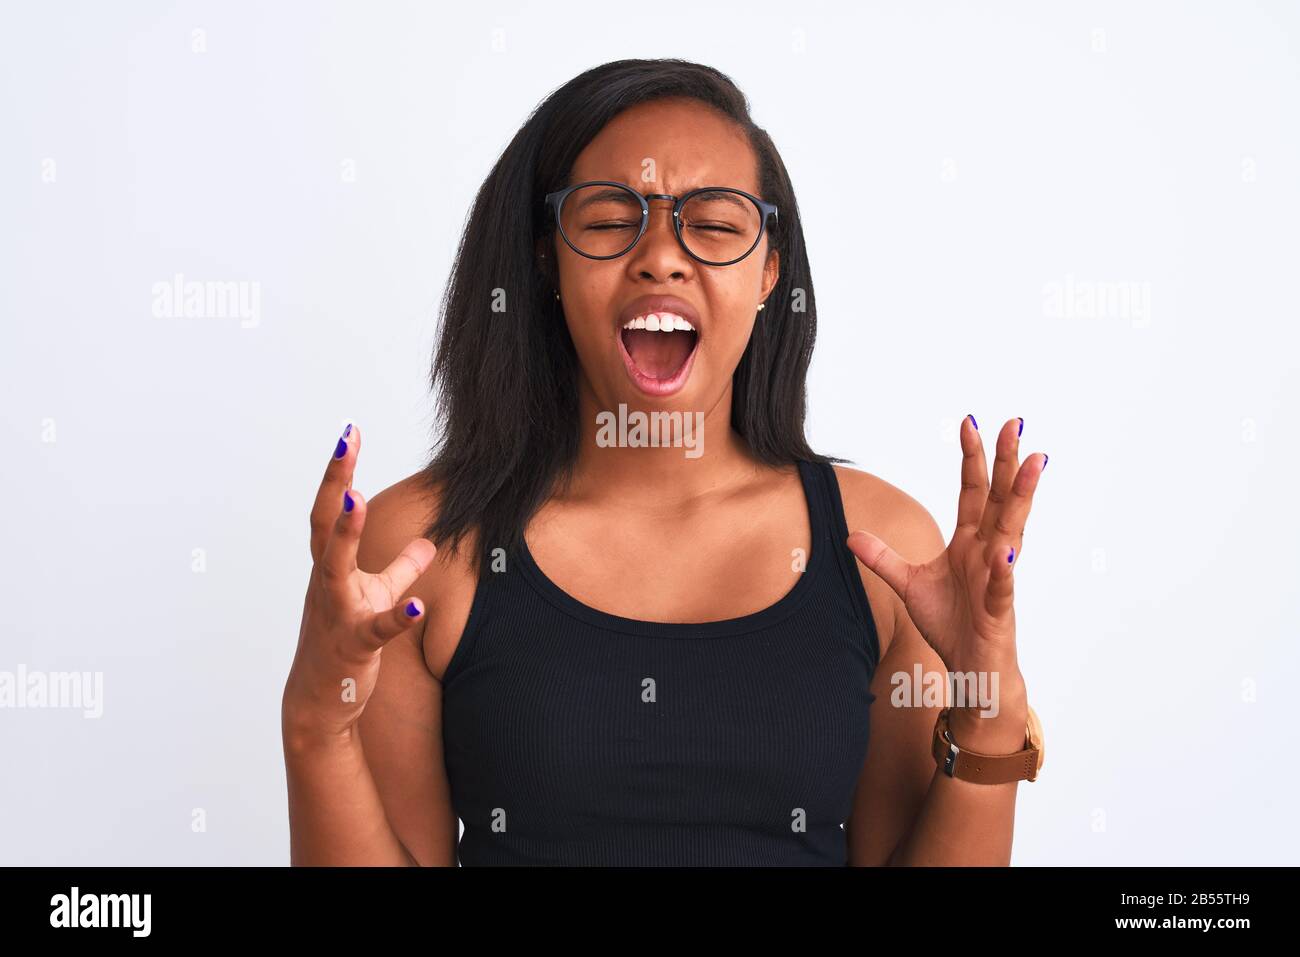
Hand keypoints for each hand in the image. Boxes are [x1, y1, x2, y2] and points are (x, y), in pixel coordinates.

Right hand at [281, 423, 436, 744]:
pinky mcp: (354, 645)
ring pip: (336, 569)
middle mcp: (326, 583)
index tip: (350, 433)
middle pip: (324, 524)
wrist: (320, 701)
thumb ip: (399, 568)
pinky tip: (416, 605)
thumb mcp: (375, 598)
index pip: (332, 511)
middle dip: (335, 482)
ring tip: (356, 501)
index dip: (340, 473)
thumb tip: (428, 542)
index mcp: (331, 567)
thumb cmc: (344, 641)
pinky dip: (396, 616)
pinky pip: (376, 628)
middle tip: (346, 442)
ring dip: (345, 534)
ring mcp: (336, 612)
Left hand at [847, 416, 1046, 725]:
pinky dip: (1002, 569)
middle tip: (1014, 423)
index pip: (973, 491)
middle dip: (1007, 461)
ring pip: (1012, 530)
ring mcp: (998, 576)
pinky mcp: (998, 607)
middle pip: (1000, 498)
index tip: (970, 422)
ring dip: (1023, 497)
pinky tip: (1004, 550)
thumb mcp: (908, 584)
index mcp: (970, 541)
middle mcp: (988, 550)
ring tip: (1034, 464)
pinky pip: (1001, 584)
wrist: (970, 665)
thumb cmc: (949, 623)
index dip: (972, 458)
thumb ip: (883, 559)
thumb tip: (850, 537)